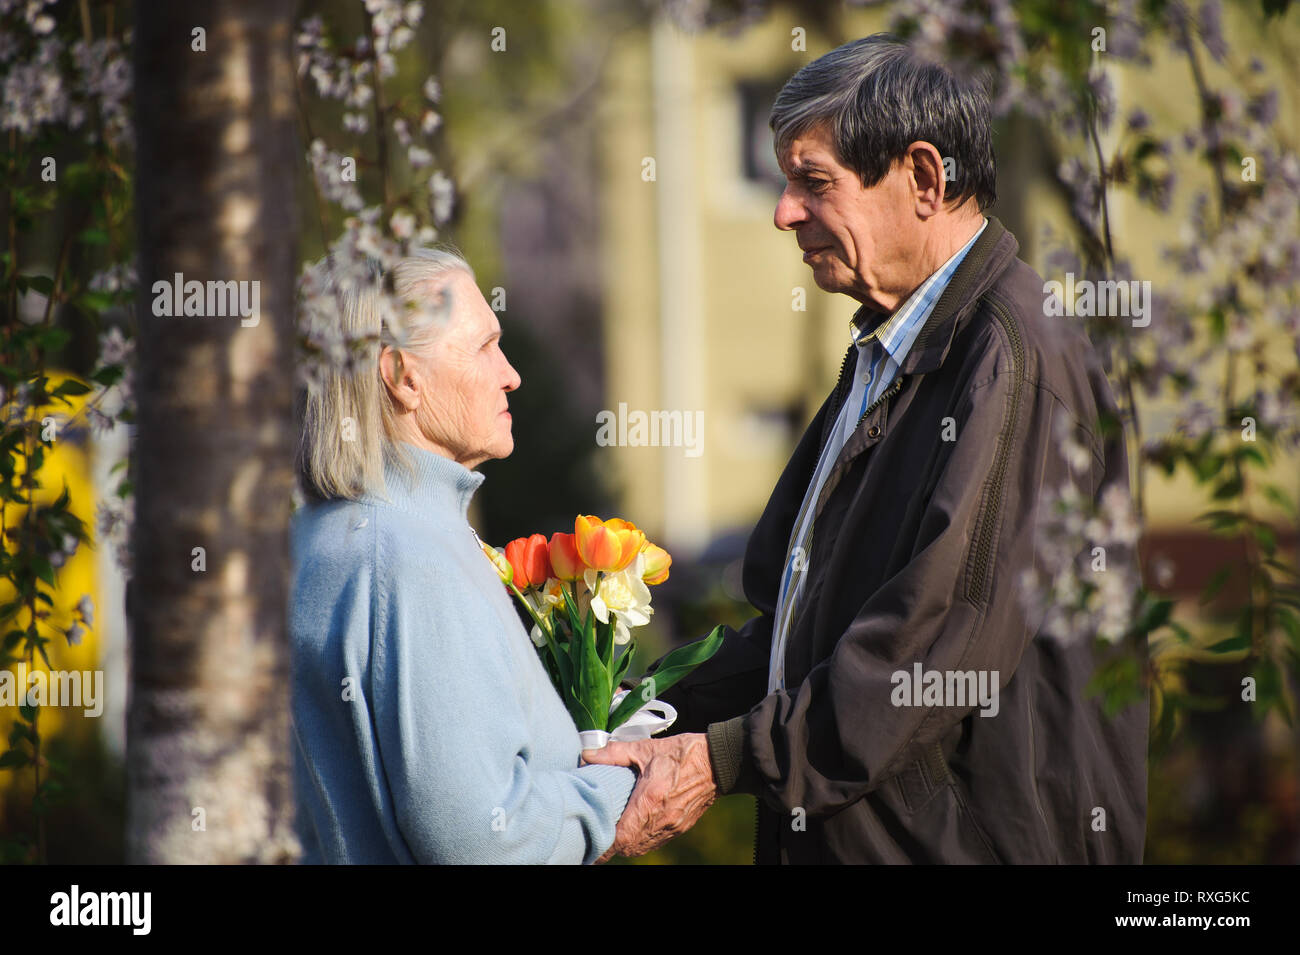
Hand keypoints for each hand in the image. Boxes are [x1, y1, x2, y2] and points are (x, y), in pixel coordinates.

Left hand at [583, 733, 716, 861]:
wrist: (718, 762)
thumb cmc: (682, 753)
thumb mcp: (646, 748)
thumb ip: (614, 753)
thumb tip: (586, 755)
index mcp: (649, 800)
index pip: (621, 838)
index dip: (603, 845)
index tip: (590, 841)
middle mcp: (661, 820)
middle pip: (629, 848)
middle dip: (612, 845)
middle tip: (597, 833)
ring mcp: (672, 826)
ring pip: (642, 848)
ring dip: (626, 844)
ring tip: (613, 831)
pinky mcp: (680, 827)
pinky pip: (655, 842)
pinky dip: (641, 840)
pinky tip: (635, 827)